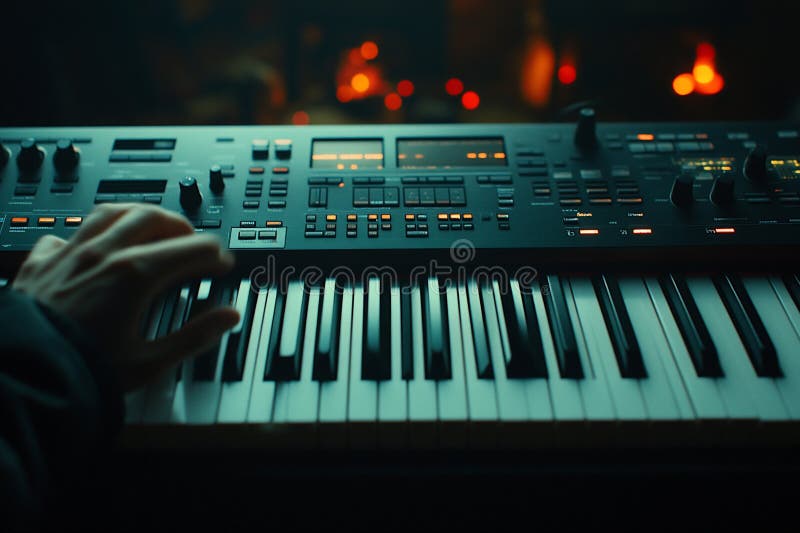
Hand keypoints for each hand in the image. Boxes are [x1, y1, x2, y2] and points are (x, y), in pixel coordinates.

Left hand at [12, 203, 239, 390]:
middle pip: (153, 217)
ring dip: (137, 215)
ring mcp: (69, 255)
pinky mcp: (40, 264)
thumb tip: (228, 318)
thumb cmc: (82, 371)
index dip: (214, 255)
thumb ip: (195, 336)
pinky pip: (65, 234)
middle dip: (181, 226)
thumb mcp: (150, 362)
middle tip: (193, 243)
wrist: (22, 377)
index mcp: (135, 274)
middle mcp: (102, 255)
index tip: (221, 265)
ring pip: (110, 212)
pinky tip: (89, 245)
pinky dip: (84, 234)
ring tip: (150, 225)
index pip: (192, 247)